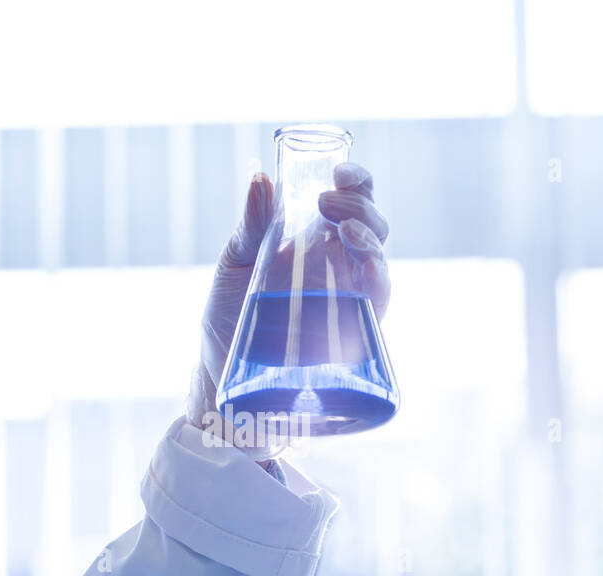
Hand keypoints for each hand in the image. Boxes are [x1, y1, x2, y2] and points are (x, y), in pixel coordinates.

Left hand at [186, 162, 390, 455]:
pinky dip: (378, 273)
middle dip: (360, 201)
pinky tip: (363, 261)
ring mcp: (348, 297)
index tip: (338, 170)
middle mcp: (337, 265)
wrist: (223, 379)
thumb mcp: (232, 267)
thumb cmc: (226, 320)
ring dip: (370, 231)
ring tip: (342, 226)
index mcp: (312, 241)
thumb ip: (250, 226)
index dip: (355, 180)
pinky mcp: (355, 330)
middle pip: (370, 221)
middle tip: (328, 199)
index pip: (347, 200)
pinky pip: (379, 296)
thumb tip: (261, 177)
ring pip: (379, 253)